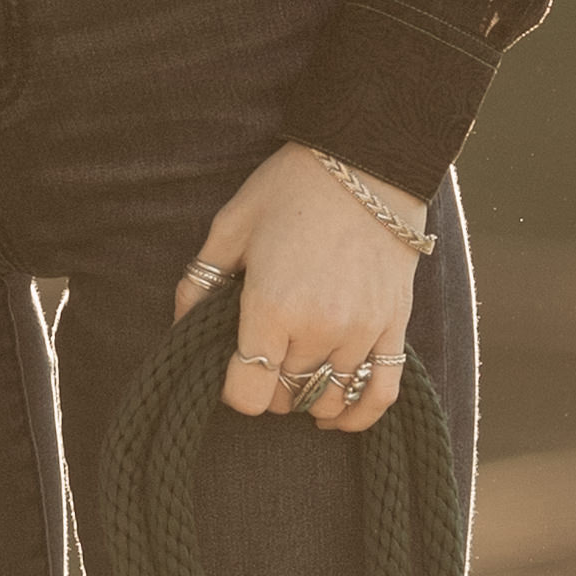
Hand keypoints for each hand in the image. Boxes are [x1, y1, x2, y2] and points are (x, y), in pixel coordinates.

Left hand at [173, 142, 427, 433]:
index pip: (247, 393)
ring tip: (294, 371)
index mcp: (272, 307)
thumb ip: (202, 279)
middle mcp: (318, 329)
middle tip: (261, 357)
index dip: (232, 389)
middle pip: (285, 397)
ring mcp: (361, 332)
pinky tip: (337, 411)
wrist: (366, 162)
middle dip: (267, 386)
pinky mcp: (394, 328)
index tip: (230, 368)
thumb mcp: (232, 224)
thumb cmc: (291, 187)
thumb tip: (181, 324)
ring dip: (307, 395)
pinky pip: (380, 394)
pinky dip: (358, 414)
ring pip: (328, 398)